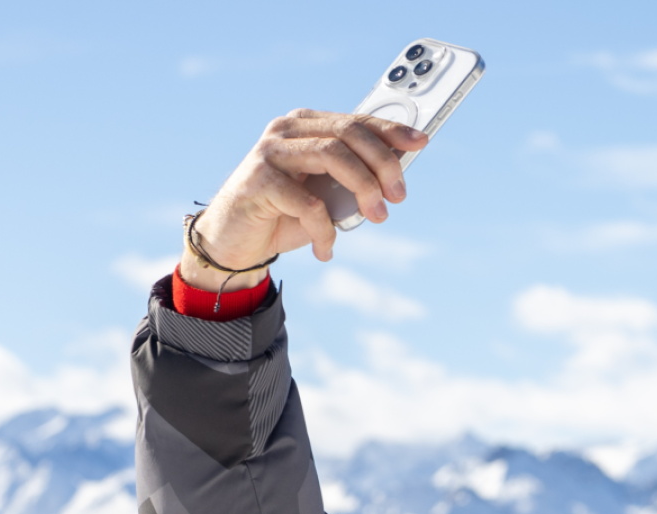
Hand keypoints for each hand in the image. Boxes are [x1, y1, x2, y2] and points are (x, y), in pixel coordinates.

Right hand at [178, 109, 427, 290]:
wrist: (235, 241)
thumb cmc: (286, 215)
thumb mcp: (328, 195)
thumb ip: (354, 180)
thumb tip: (397, 175)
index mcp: (306, 125)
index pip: (355, 120)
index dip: (391, 130)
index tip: (421, 142)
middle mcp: (286, 131)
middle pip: (348, 133)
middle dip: (383, 163)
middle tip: (398, 197)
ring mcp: (270, 152)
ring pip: (333, 156)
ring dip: (364, 189)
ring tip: (376, 217)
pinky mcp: (257, 181)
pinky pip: (309, 204)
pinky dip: (326, 231)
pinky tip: (325, 249)